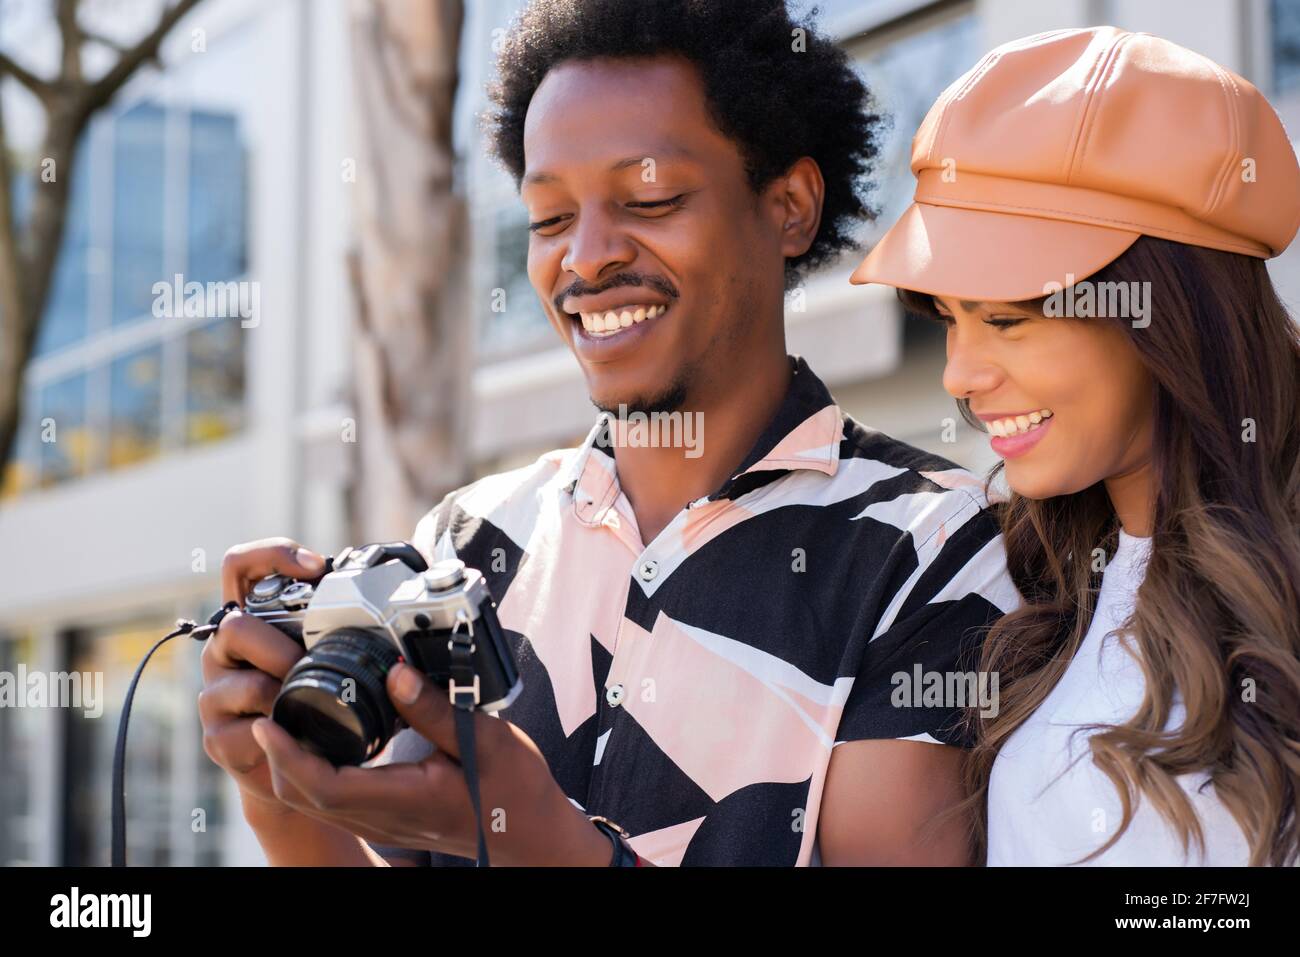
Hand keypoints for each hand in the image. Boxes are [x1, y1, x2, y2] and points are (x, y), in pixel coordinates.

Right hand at [199, 538, 324, 813]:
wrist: (298, 765)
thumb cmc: (316, 699)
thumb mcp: (327, 651)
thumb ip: (336, 620)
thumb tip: (380, 586)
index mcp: (251, 621)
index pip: (240, 567)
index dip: (272, 555)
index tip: (314, 566)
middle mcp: (224, 652)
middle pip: (236, 627)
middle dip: (282, 648)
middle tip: (308, 666)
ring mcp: (216, 695)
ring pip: (245, 684)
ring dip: (284, 694)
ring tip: (308, 704)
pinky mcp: (219, 739)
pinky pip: (247, 731)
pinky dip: (279, 733)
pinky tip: (295, 734)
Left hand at [249, 662, 613, 865]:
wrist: (531, 830)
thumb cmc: (514, 789)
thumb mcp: (483, 739)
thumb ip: (436, 709)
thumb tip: (397, 675)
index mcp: (403, 798)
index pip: (325, 786)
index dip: (288, 756)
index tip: (267, 724)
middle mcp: (385, 816)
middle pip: (306, 798)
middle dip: (275, 758)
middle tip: (263, 714)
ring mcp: (384, 820)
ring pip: (315, 803)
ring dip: (289, 766)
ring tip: (281, 723)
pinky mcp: (389, 816)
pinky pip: (334, 801)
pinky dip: (312, 774)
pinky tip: (318, 744)